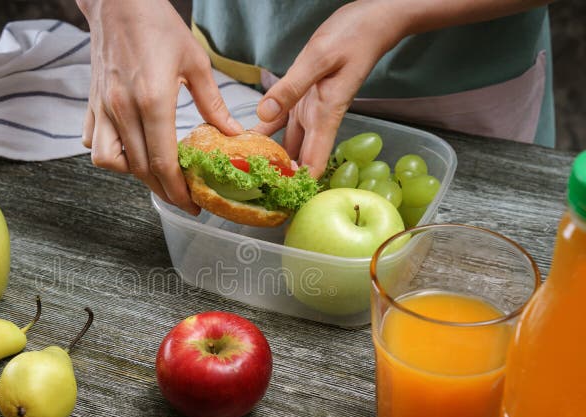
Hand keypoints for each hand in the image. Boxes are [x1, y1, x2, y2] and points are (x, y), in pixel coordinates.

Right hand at [77, 0, 242, 213]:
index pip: (162, 160)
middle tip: (182, 199)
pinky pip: (93, 141)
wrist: (118, 1)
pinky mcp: (92, 102)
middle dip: (163, 190)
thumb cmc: (157, 24)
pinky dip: (110, 153)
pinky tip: (129, 148)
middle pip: (140, 168)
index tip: (192, 204)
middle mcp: (123, 109)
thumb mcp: (195, 61)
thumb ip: (212, 103)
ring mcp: (104, 107)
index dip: (178, 189)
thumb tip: (231, 132)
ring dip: (131, 174)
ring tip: (153, 172)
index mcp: (152, 100)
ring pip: (109, 161)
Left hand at [252, 1, 404, 175]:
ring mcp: (308, 111)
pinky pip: (278, 123)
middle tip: (248, 191)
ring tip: (240, 172)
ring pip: (285, 145)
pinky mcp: (301, 100)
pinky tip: (242, 139)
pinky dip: (262, 133)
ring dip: (267, 159)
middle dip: (277, 179)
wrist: (370, 22)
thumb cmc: (354, 37)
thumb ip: (291, 86)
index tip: (276, 199)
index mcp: (326, 116)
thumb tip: (264, 112)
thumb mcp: (319, 57)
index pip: (314, 164)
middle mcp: (317, 120)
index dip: (298, 186)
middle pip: (297, 161)